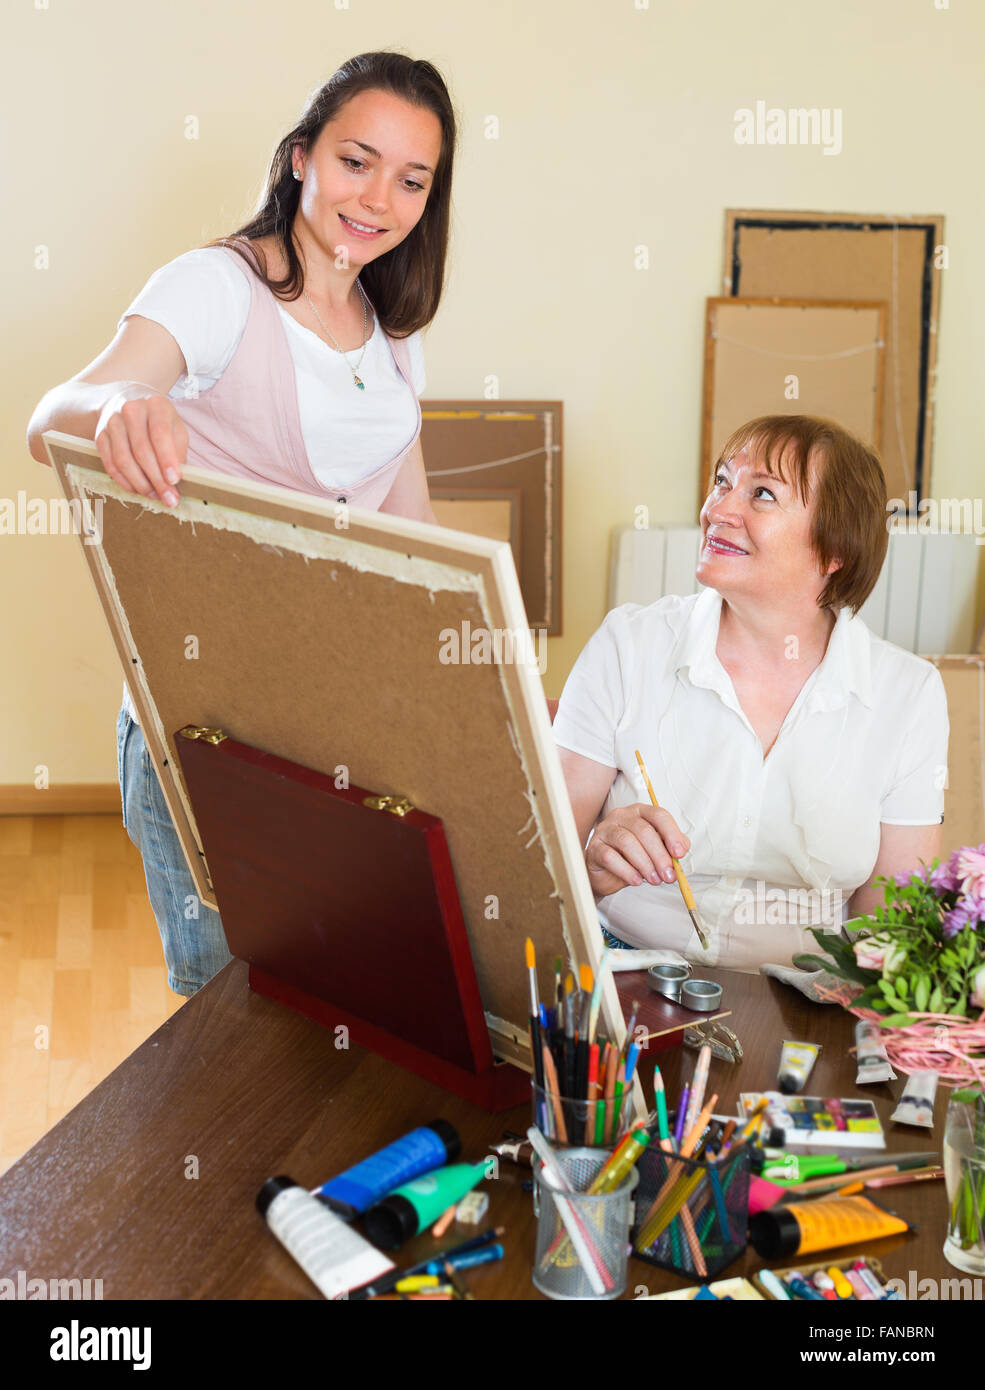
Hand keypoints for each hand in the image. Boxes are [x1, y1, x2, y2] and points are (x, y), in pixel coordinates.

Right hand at [94, 386, 187, 505]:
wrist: (125, 401)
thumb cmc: (158, 420)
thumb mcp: (175, 428)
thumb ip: (178, 451)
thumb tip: (176, 480)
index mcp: (156, 405)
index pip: (160, 434)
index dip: (167, 460)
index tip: (174, 481)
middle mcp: (131, 410)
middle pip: (142, 451)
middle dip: (157, 480)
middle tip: (169, 498)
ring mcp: (113, 422)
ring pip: (124, 460)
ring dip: (140, 484)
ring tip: (155, 496)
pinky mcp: (100, 436)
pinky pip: (110, 464)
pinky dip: (124, 481)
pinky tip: (137, 490)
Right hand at [585, 803, 689, 899]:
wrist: (606, 873)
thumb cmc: (631, 858)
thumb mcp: (655, 851)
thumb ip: (670, 847)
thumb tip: (681, 850)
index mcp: (640, 812)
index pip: (659, 815)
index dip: (671, 834)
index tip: (679, 853)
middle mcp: (622, 816)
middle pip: (644, 830)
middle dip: (660, 855)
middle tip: (668, 874)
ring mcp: (605, 830)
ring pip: (627, 842)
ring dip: (645, 864)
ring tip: (654, 879)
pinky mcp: (594, 847)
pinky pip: (610, 857)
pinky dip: (626, 871)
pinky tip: (636, 880)